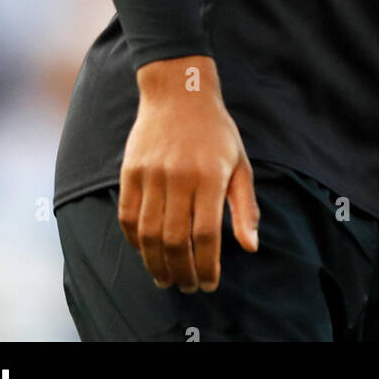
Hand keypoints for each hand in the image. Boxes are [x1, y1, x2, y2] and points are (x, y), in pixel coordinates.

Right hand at [118, 56, 259, 292]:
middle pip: (175, 240)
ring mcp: (151, 173)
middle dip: (182, 272)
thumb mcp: (240, 163)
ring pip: (148, 233)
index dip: (207, 266)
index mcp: (209, 176)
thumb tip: (250, 247)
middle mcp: (178, 176)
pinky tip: (145, 251)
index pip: (205, 235)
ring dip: (156, 263)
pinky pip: (127, 216)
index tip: (210, 283)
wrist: (178, 91)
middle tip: (187, 287)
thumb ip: (244, 206)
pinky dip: (135, 240)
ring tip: (166, 278)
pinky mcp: (130, 170)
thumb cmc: (215, 130)